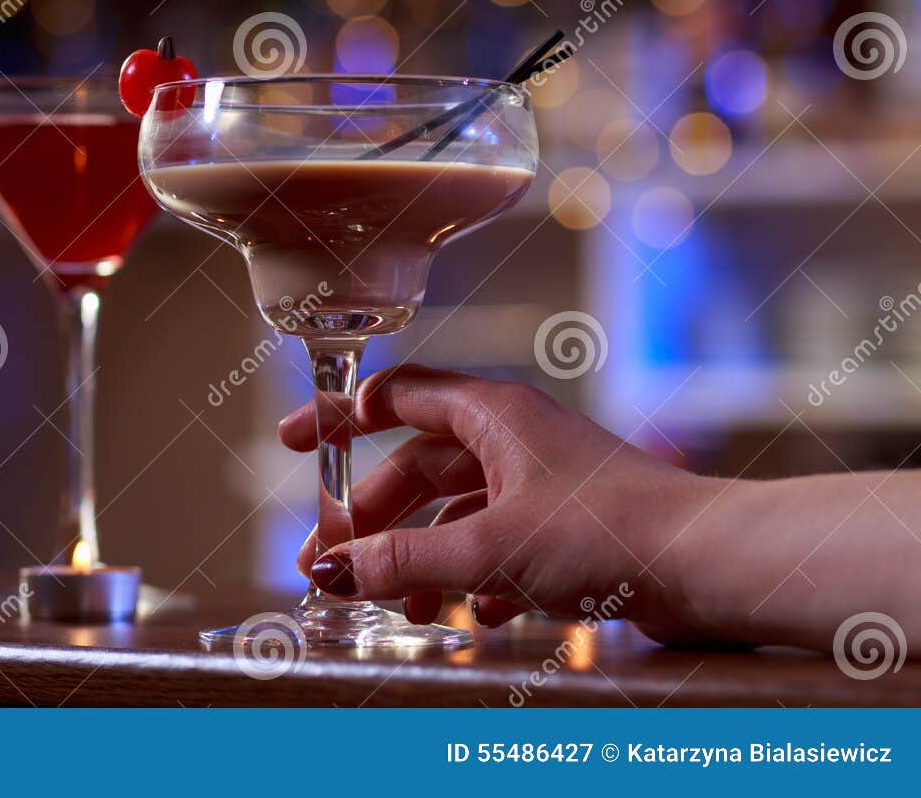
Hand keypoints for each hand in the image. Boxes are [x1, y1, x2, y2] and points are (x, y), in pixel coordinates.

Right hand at [279, 364, 709, 641]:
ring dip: (421, 555)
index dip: (340, 416)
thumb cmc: (610, 533)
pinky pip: (501, 541)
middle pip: (419, 465)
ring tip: (399, 604)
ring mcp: (546, 481)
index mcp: (493, 415)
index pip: (396, 396)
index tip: (296, 442)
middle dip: (373, 515)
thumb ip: (404, 562)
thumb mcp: (489, 549)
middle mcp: (516, 438)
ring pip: (460, 510)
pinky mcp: (573, 526)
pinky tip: (472, 612)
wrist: (713, 566)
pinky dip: (474, 574)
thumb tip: (332, 570)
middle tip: (333, 559)